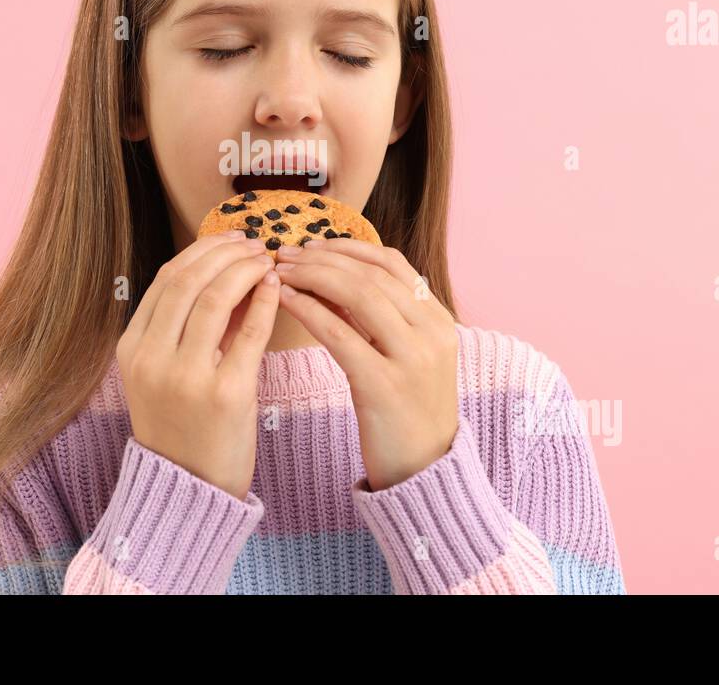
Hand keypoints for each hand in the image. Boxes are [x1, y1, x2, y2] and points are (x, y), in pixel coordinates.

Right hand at [116, 231, 280, 499]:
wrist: (188, 490)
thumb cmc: (181, 426)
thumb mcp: (161, 374)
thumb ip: (180, 328)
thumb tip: (221, 271)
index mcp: (132, 350)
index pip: (166, 281)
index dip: (200, 252)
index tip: (227, 240)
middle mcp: (153, 359)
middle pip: (189, 282)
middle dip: (224, 253)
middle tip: (252, 243)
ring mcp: (187, 377)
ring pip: (215, 299)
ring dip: (245, 270)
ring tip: (266, 261)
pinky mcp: (227, 394)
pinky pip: (248, 333)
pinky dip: (264, 302)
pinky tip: (276, 288)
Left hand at [273, 238, 459, 491]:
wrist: (425, 473)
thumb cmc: (406, 412)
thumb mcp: (406, 356)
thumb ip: (380, 318)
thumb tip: (331, 276)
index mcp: (439, 320)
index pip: (392, 263)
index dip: (347, 248)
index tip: (311, 245)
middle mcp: (432, 333)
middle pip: (370, 275)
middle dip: (322, 258)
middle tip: (283, 255)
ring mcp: (412, 359)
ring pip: (357, 295)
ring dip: (312, 276)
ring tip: (279, 273)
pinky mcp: (385, 386)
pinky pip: (341, 334)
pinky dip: (309, 310)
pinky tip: (284, 301)